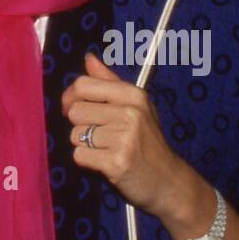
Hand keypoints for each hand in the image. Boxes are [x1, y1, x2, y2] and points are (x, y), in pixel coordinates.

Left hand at [61, 51, 189, 222]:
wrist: (168, 181)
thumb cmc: (147, 141)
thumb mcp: (135, 106)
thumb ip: (109, 81)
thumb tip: (88, 58)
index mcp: (133, 94)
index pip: (83, 84)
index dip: (70, 97)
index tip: (73, 108)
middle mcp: (130, 113)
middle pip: (75, 111)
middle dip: (80, 125)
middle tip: (99, 135)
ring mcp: (124, 138)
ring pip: (75, 135)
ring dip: (84, 145)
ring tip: (106, 149)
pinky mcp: (116, 162)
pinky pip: (79, 156)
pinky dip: (87, 161)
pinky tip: (105, 162)